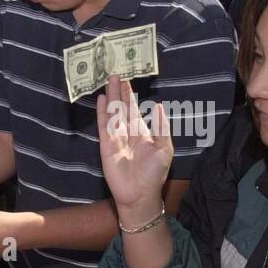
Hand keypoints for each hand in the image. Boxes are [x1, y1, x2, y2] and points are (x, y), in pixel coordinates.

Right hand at [96, 76, 171, 219]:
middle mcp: (127, 132)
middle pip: (121, 107)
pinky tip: (102, 99)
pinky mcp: (106, 145)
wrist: (140, 194)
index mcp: (142, 132)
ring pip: (112, 112)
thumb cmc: (154, 173)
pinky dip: (103, 112)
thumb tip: (160, 105)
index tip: (127, 80)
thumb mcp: (164, 148)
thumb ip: (162, 127)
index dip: (130, 95)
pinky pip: (104, 125)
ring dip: (111, 96)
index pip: (134, 109)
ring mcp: (116, 138)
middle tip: (115, 73)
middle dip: (119, 91)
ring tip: (109, 80)